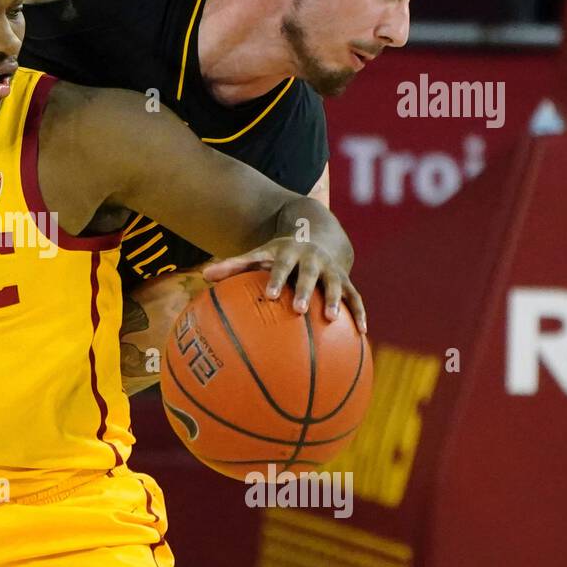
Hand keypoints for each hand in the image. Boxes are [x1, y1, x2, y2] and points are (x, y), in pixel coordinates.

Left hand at [203, 237, 366, 332]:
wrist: (316, 234)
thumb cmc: (279, 254)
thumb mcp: (258, 254)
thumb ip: (233, 266)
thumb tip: (204, 276)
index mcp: (288, 253)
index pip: (279, 266)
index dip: (275, 279)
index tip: (270, 295)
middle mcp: (311, 259)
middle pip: (308, 274)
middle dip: (304, 290)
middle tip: (299, 309)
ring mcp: (331, 269)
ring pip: (336, 284)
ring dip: (335, 300)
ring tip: (331, 319)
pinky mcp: (346, 279)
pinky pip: (356, 297)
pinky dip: (359, 313)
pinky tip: (362, 333)